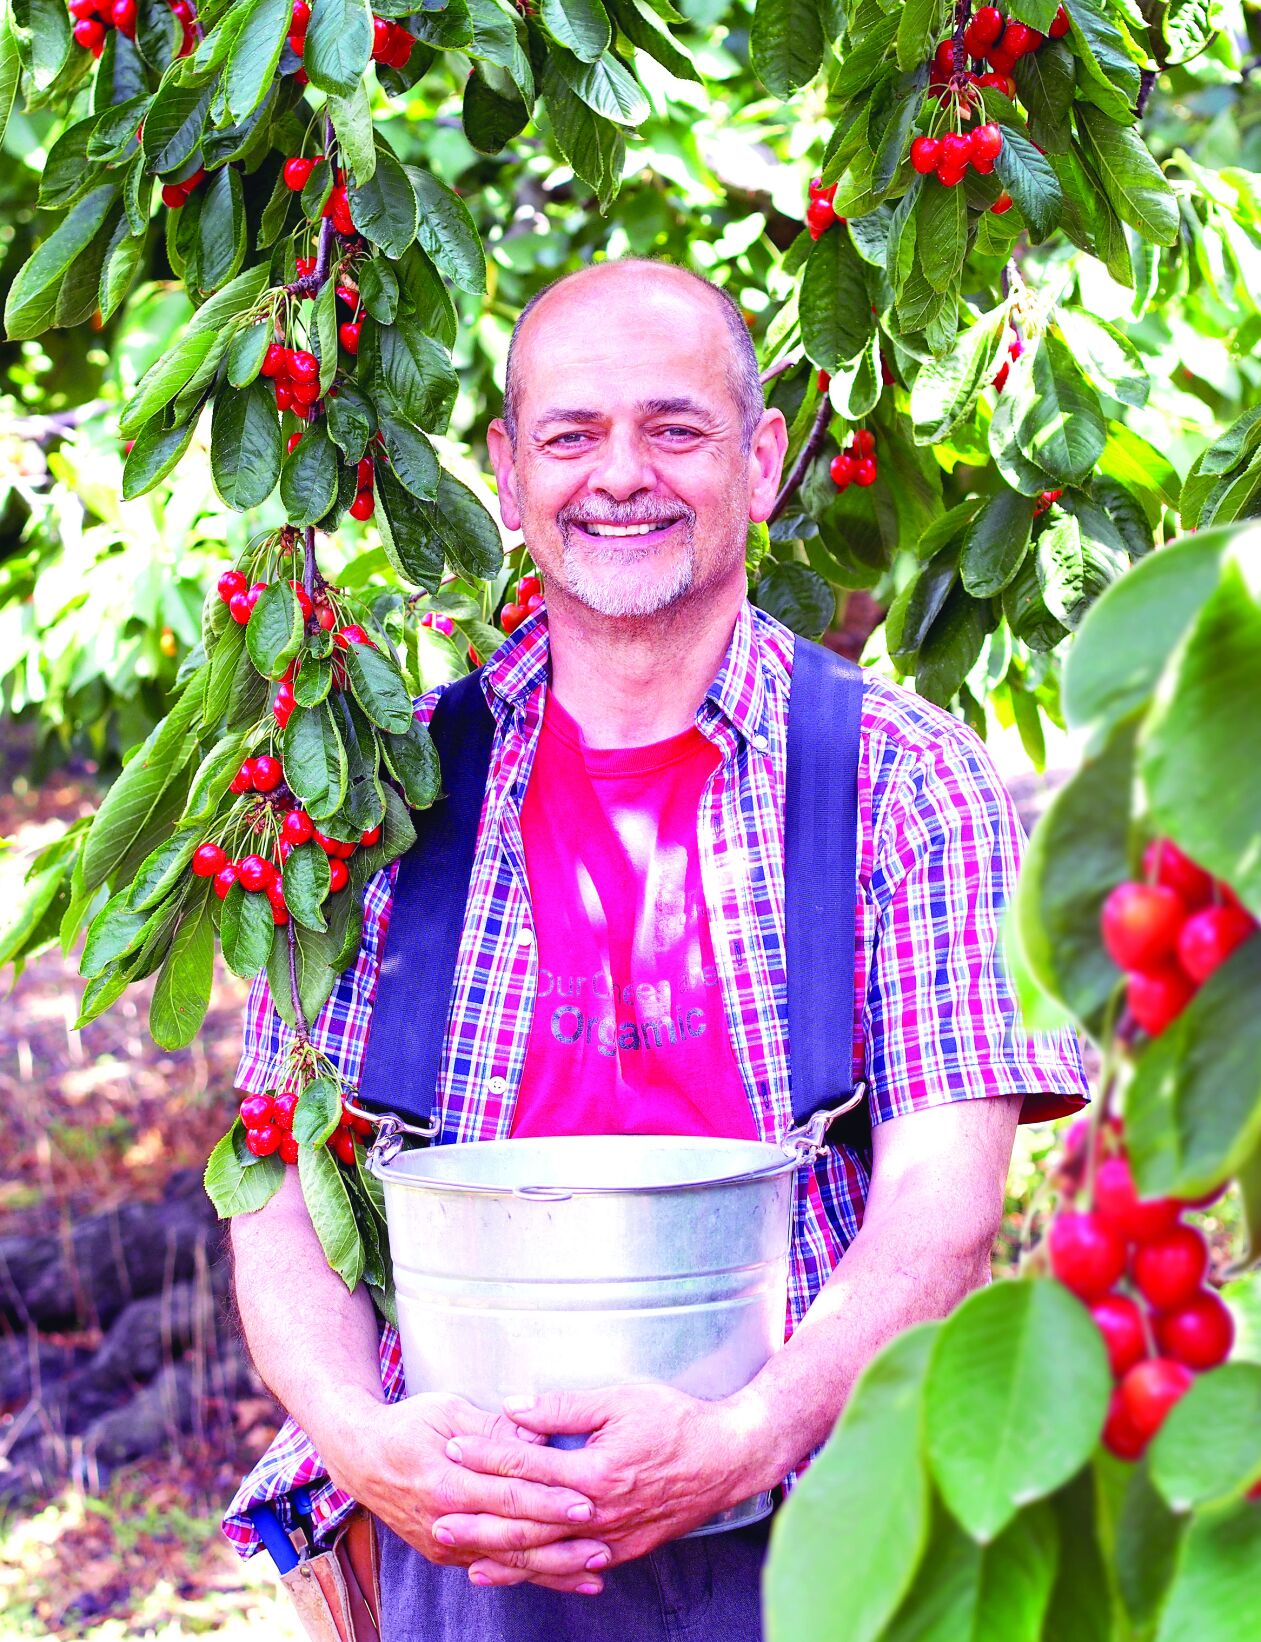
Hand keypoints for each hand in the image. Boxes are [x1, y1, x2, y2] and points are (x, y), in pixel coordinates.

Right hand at [322, 1391, 611, 1594]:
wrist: (361, 1457)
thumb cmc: (408, 1425)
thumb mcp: (449, 1411)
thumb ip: (494, 1429)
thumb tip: (538, 1434)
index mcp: (447, 1482)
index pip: (508, 1496)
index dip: (549, 1501)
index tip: (585, 1502)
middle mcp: (446, 1522)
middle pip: (513, 1537)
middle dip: (561, 1543)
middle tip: (604, 1542)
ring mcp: (446, 1544)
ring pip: (508, 1563)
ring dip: (554, 1569)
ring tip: (596, 1570)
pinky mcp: (448, 1555)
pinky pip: (496, 1569)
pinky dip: (532, 1576)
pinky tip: (564, 1579)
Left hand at [434, 1383, 764, 1588]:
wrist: (728, 1459)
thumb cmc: (676, 1420)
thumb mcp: (620, 1399)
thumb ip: (564, 1408)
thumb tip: (514, 1408)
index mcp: (596, 1472)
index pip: (527, 1466)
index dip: (487, 1455)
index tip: (453, 1447)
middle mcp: (599, 1514)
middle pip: (527, 1522)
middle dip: (479, 1520)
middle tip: (437, 1516)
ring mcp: (612, 1539)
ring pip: (546, 1553)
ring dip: (501, 1554)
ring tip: (462, 1553)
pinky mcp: (625, 1551)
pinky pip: (573, 1567)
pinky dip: (540, 1571)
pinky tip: (515, 1571)